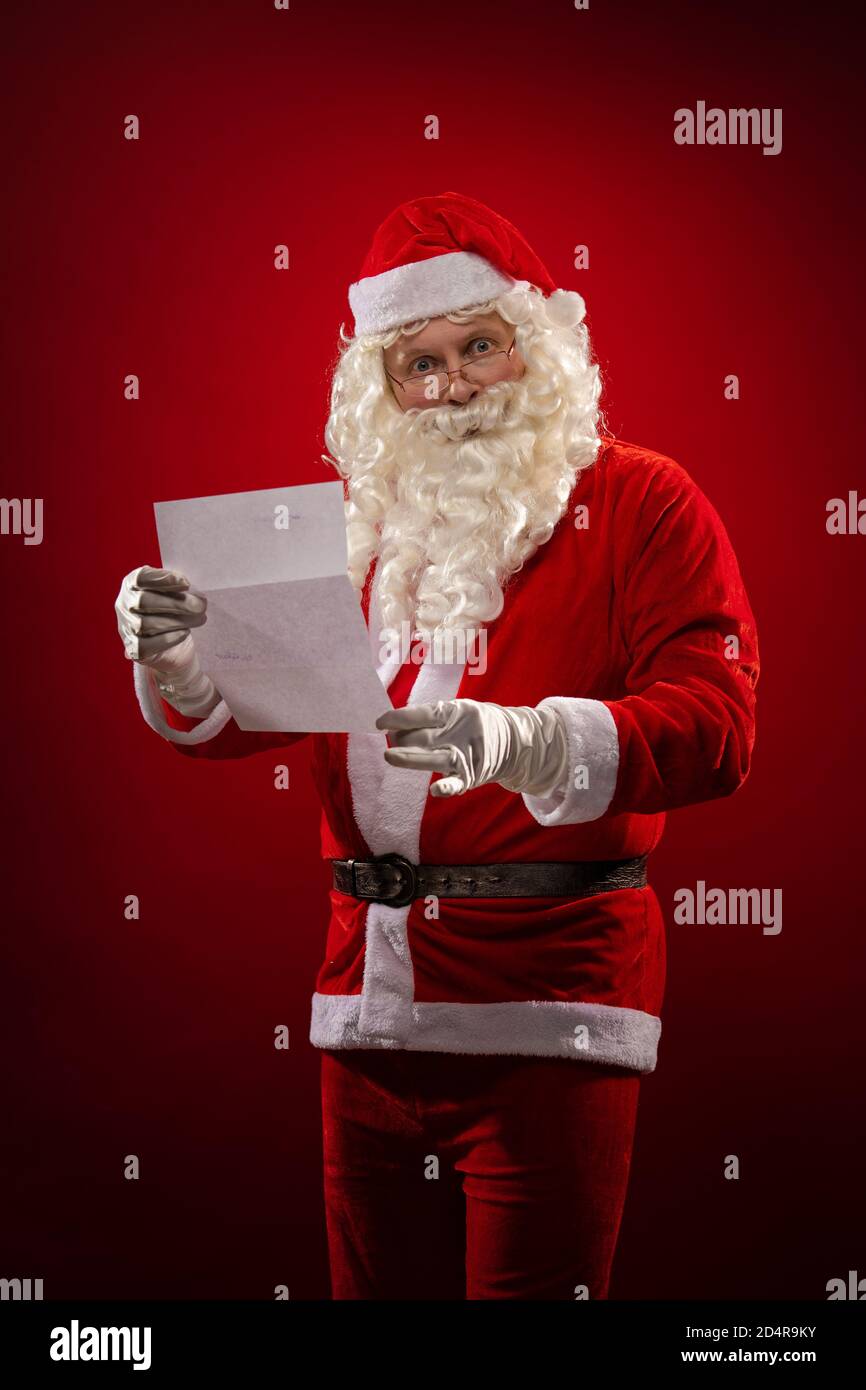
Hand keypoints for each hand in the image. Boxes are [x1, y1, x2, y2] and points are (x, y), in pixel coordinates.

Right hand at [115, 565, 206, 663]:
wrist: (173, 644)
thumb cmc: (175, 610)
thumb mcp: (178, 593)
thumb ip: (182, 590)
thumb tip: (196, 597)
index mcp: (133, 584)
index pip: (141, 577)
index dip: (163, 579)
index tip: (186, 584)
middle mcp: (124, 604)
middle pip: (144, 601)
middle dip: (176, 603)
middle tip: (200, 606)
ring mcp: (126, 627)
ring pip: (146, 624)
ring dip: (177, 621)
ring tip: (199, 619)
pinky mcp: (133, 648)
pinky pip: (147, 645)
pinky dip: (168, 639)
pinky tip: (184, 633)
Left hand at [375, 698, 567, 799]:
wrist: (514, 740)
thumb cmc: (472, 724)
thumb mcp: (456, 712)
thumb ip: (429, 719)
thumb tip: (392, 727)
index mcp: (456, 711)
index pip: (424, 713)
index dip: (400, 717)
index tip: (379, 722)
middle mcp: (461, 732)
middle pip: (426, 736)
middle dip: (403, 739)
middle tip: (389, 740)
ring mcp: (466, 755)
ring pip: (436, 758)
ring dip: (411, 758)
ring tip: (390, 756)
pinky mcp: (471, 775)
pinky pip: (457, 783)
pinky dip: (448, 787)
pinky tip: (436, 790)